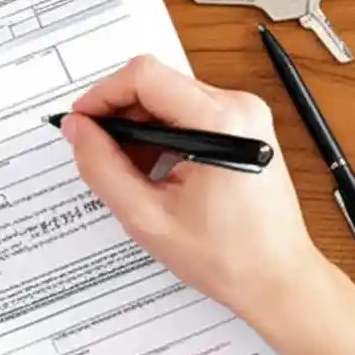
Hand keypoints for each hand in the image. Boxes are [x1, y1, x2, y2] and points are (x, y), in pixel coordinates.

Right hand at [61, 56, 328, 315]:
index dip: (103, 95)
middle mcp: (240, 107)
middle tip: (98, 153)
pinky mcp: (246, 128)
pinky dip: (164, 135)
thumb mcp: (147, 216)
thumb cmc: (228, 257)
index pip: (145, 76)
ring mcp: (247, 116)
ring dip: (142, 127)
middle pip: (158, 83)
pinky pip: (191, 114)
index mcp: (221, 121)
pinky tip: (155, 172)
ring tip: (130, 172)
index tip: (81, 123)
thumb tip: (77, 129)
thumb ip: (103, 166)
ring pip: (172, 98)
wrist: (278, 278)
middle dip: (120, 114)